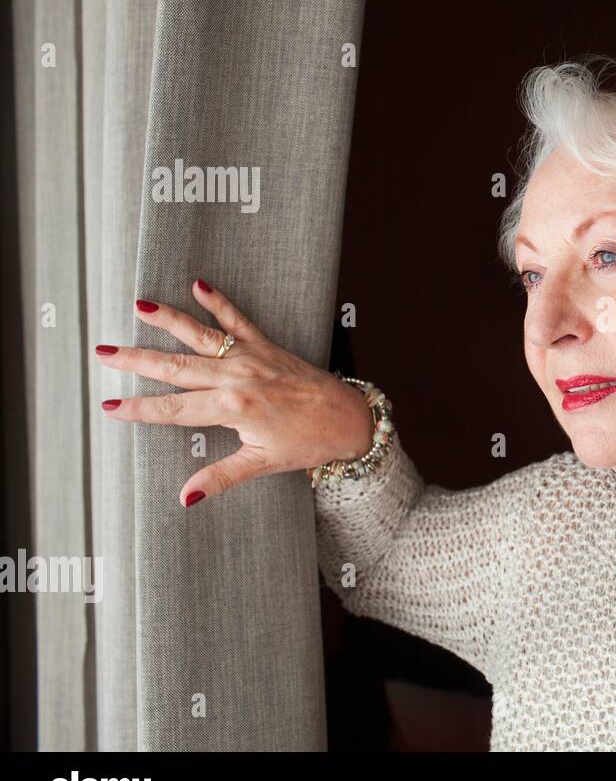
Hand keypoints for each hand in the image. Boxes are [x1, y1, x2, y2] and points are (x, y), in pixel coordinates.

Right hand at [96, 280, 375, 506]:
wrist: (348, 417)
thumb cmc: (308, 442)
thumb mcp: (263, 463)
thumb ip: (222, 476)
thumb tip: (185, 497)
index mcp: (232, 407)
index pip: (174, 409)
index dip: (139, 408)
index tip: (109, 405)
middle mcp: (236, 376)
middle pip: (176, 367)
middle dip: (137, 360)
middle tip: (103, 352)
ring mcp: (250, 356)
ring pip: (200, 335)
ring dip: (168, 320)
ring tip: (138, 306)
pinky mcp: (265, 345)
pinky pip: (237, 319)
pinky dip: (218, 301)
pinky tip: (198, 283)